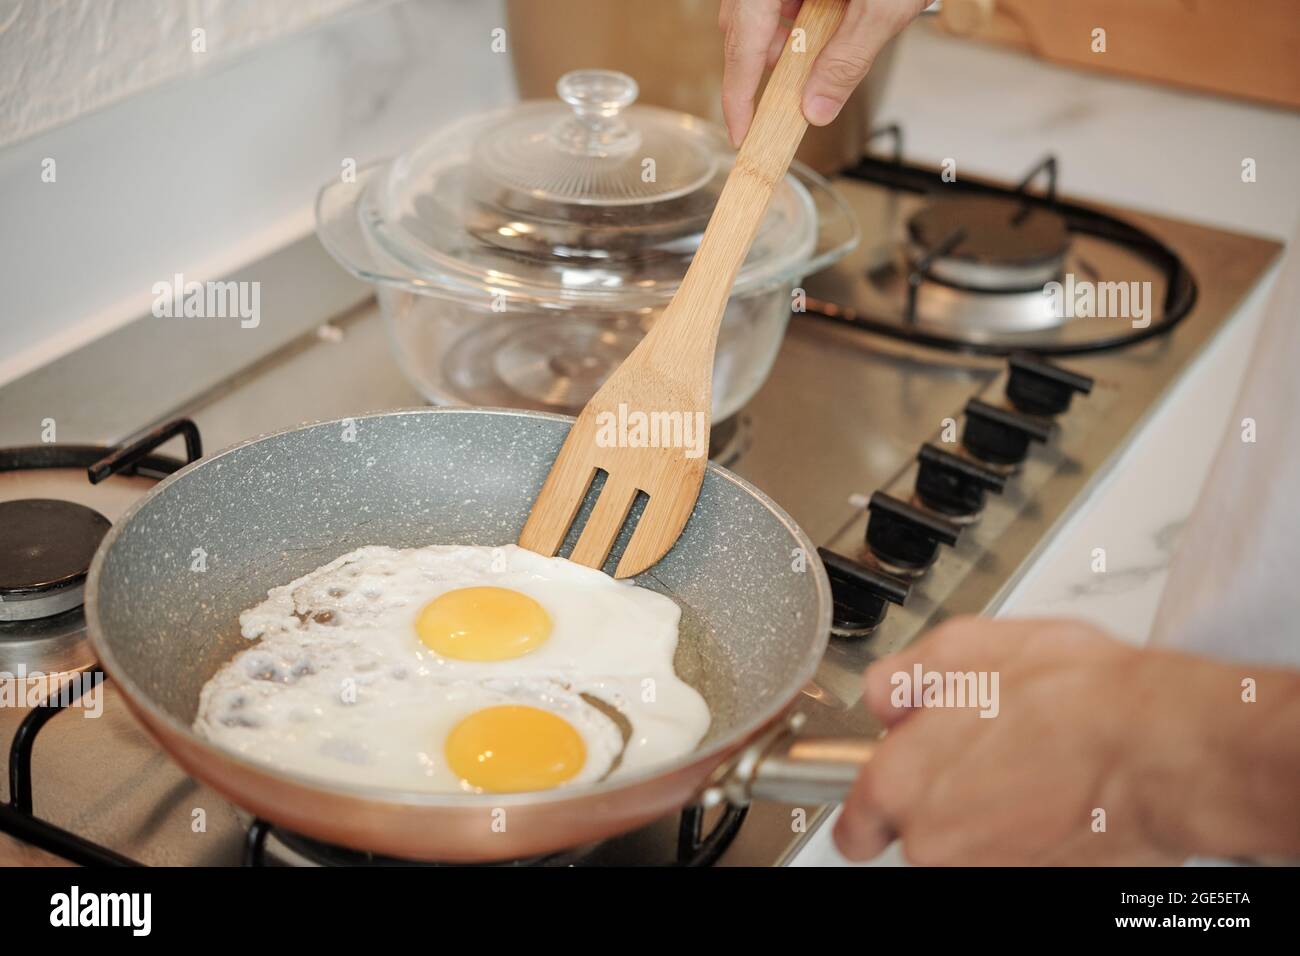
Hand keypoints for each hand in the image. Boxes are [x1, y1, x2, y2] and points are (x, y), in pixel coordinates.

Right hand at [719, 0, 926, 146]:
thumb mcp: (881, 8)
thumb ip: (847, 61)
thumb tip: (816, 107)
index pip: (743, 41)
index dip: (739, 93)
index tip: (740, 130)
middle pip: (744, 23)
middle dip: (767, 62)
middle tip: (792, 90)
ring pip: (761, 8)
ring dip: (786, 37)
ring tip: (826, 46)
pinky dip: (800, 14)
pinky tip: (831, 20)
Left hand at [833, 616, 1299, 864]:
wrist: (1160, 748)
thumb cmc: (1076, 696)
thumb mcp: (965, 645)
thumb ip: (902, 676)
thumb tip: (885, 696)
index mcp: (901, 781)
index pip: (856, 820)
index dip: (876, 801)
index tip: (888, 793)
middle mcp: (935, 840)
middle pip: (917, 829)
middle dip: (942, 794)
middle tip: (986, 752)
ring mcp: (986, 870)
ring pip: (969, 844)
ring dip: (990, 812)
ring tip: (1031, 766)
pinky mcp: (1036, 883)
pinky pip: (1015, 856)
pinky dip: (1031, 832)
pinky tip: (1056, 793)